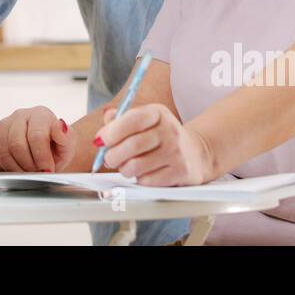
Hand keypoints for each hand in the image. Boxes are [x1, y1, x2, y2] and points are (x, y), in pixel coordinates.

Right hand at [0, 106, 72, 172]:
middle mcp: (20, 115)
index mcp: (40, 114)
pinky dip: (3, 166)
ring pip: (3, 151)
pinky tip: (15, 167)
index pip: (36, 136)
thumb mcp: (68, 144)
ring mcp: (4, 124)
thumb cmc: (56, 147)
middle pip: (16, 144)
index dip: (41, 157)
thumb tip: (61, 125)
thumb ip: (66, 136)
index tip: (47, 169)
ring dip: (16, 168)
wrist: (47, 150)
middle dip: (27, 165)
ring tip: (28, 172)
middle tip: (36, 173)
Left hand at [94, 104, 212, 185]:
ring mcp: (176, 152)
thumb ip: (122, 118)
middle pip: (132, 145)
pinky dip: (140, 179)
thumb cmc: (161, 136)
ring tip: (126, 166)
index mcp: (158, 113)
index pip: (133, 119)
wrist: (194, 153)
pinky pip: (148, 180)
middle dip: (112, 155)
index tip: (100, 140)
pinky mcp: (180, 172)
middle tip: (108, 159)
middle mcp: (170, 130)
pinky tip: (144, 173)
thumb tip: (107, 119)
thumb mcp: (144, 120)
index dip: (112, 131)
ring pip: (137, 166)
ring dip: (124, 169)